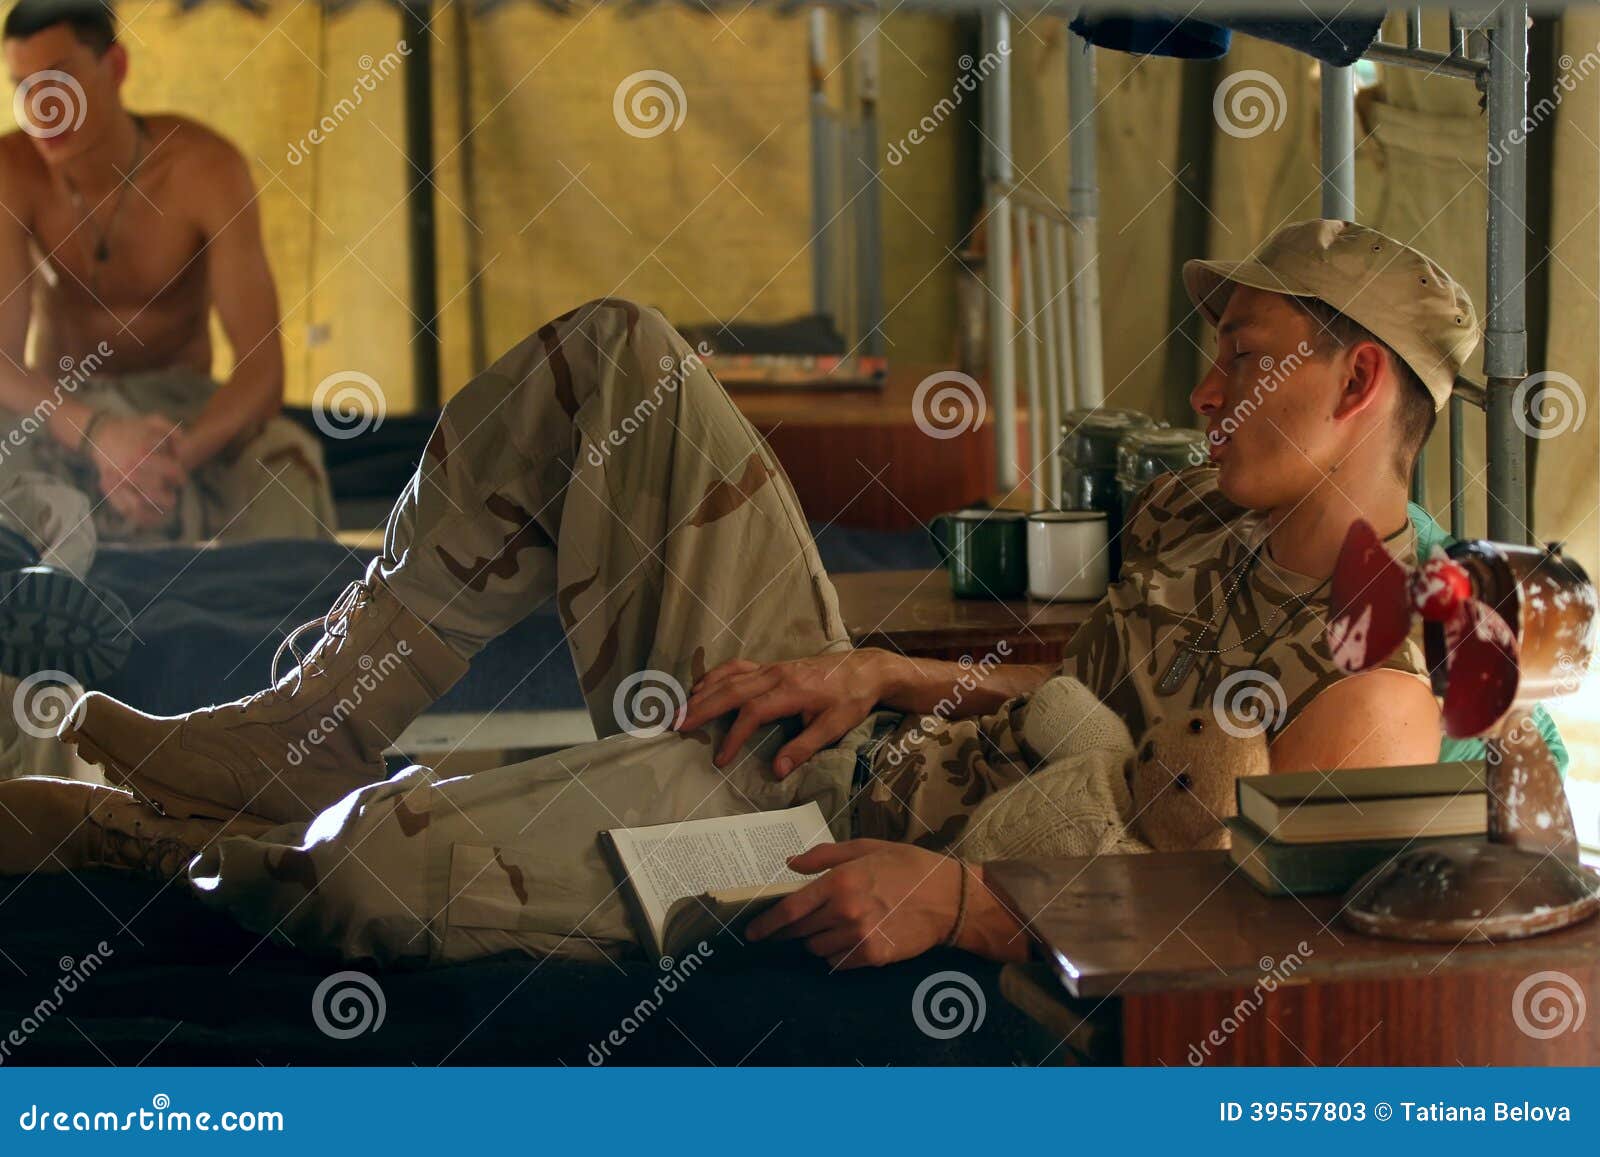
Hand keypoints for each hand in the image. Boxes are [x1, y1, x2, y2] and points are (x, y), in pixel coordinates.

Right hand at [86, 414, 185, 526]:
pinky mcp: (109, 490)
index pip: (173, 473)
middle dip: (168, 496)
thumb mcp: (153, 422)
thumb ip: (172, 431)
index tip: (179, 478)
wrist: (100, 434)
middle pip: (159, 492)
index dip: (179, 477)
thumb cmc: (132, 430)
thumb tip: (184, 444)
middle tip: (170, 494)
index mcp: (143, 455)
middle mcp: (129, 470)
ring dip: (154, 510)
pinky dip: (141, 518)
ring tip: (162, 508)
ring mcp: (117, 481)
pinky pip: (125, 510)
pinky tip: (153, 518)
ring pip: (140, 505)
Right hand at [677, 648, 896, 776]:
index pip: (753, 713)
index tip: (721, 759)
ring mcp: (773, 667)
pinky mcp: (773, 665)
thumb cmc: (851, 699)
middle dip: (702, 708)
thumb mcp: (834, 727)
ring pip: (730, 676)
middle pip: (731, 689)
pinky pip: (737, 667)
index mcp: (792, 690)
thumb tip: (776, 771)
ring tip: (681, 710)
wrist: (866, 669)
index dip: (734, 736)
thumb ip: (803, 748)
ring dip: (703, 692)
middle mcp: (777, 674)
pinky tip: (702, 687)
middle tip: (677, 726)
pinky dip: (716, 676)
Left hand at [745, 840, 961, 968]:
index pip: (790, 910)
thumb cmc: (907, 866)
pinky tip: (849, 940)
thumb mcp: (866, 848)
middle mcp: (845, 911)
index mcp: (839, 881)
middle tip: (789, 929)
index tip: (752, 934)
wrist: (948, 898)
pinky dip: (836, 955)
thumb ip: (824, 856)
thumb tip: (790, 864)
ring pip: (816, 949)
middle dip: (790, 931)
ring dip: (816, 940)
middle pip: (799, 932)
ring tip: (833, 927)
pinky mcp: (872, 957)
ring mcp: (859, 937)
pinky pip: (837, 963)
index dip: (766, 925)